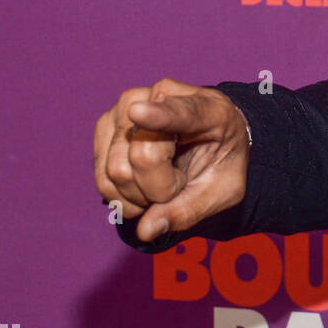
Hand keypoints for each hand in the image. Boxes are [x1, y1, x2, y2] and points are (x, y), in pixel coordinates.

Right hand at [93, 78, 249, 242]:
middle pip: (142, 158)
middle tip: (179, 183)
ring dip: (139, 195)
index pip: (180, 114)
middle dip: (159, 190)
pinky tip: (142, 185)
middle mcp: (160, 97)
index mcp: (208, 110)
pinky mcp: (105, 125)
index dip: (158, 115)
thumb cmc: (221, 161)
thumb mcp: (225, 190)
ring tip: (162, 180)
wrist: (210, 139)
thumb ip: (189, 210)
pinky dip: (122, 196)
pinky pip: (102, 178)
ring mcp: (126, 107)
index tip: (138, 112)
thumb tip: (146, 230)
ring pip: (116, 170)